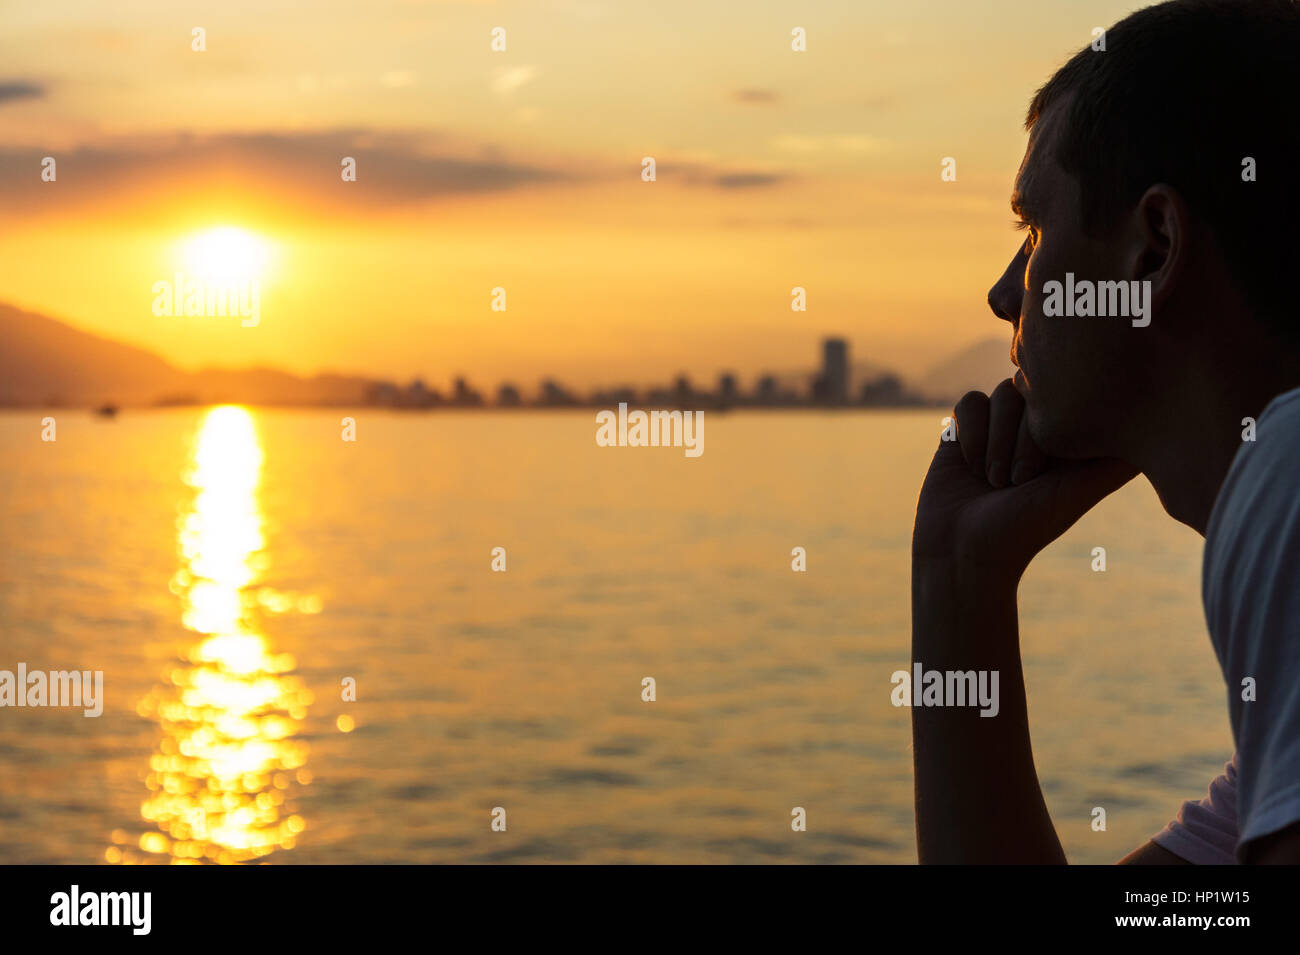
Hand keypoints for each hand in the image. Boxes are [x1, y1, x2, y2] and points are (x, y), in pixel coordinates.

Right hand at [913, 379, 1137, 576]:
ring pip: (1000, 394)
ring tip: (993, 479)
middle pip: (1031, 391)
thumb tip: (1160, 427)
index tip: (1040, 476)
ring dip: (993, 440)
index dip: (1047, 432)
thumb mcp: (1077, 493)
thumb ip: (1115, 461)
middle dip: (1018, 439)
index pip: (1067, 399)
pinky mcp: (965, 429)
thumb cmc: (1024, 528)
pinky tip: (970, 464)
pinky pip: (969, 401)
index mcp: (1069, 440)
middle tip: (1015, 482)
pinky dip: (970, 433)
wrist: (962, 551)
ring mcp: (1000, 427)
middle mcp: (1036, 429)